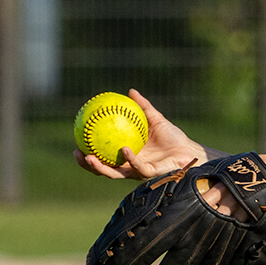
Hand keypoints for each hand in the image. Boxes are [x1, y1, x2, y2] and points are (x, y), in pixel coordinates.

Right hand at [73, 88, 210, 180]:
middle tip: (77, 153)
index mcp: (127, 155)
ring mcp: (138, 171)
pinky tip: (124, 149)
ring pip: (115, 174)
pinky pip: (138, 167)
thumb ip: (143, 107)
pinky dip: (130, 159)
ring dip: (101, 168)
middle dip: (88, 165)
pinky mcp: (150, 173)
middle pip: (103, 169)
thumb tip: (130, 91)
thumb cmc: (173, 137)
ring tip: (91, 158)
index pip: (103, 156)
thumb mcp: (155, 118)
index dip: (88, 152)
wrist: (189, 151)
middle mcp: (129, 166)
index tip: (76, 142)